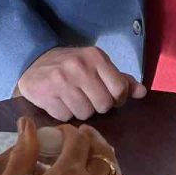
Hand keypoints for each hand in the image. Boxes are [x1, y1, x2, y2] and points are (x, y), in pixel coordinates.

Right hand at [16, 46, 146, 120]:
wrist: (33, 61)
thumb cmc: (71, 65)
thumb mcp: (96, 65)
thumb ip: (120, 79)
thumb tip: (142, 92)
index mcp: (95, 57)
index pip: (120, 89)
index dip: (117, 98)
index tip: (109, 96)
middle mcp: (79, 67)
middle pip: (103, 105)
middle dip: (98, 106)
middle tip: (89, 98)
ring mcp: (61, 81)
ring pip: (85, 114)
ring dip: (81, 111)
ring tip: (73, 99)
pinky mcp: (45, 95)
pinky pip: (66, 117)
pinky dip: (64, 113)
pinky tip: (60, 101)